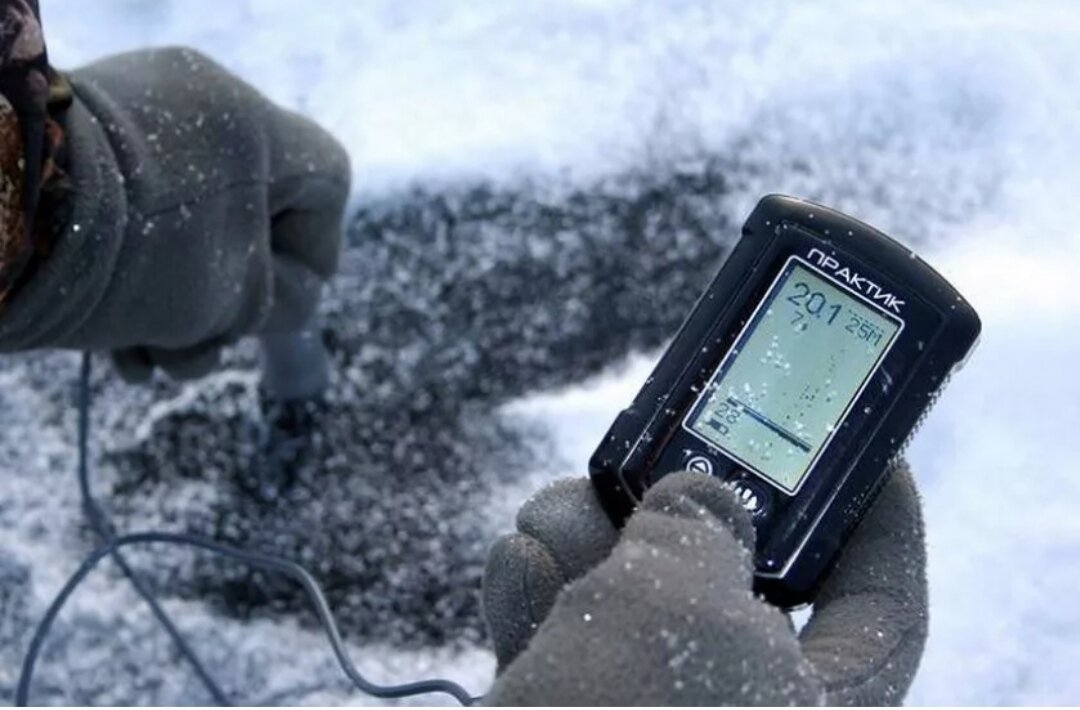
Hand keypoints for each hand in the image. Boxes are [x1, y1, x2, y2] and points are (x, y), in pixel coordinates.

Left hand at [0, 47, 348, 384]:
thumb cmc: (134, 260)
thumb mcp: (236, 297)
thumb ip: (280, 301)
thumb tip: (269, 301)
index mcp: (247, 124)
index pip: (325, 183)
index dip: (315, 256)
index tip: (275, 305)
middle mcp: (192, 110)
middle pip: (251, 223)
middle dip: (232, 307)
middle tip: (202, 351)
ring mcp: (127, 130)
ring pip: (190, 236)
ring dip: (183, 314)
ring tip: (153, 366)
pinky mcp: (76, 161)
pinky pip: (136, 230)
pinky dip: (140, 290)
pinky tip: (120, 352)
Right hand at [483, 465, 927, 704]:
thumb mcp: (684, 601)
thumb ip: (702, 528)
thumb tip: (698, 506)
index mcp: (822, 708)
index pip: (883, 605)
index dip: (875, 517)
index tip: (853, 441)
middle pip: (738, 581)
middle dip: (683, 507)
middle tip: (647, 454)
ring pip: (638, 594)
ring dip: (588, 537)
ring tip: (549, 517)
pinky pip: (566, 631)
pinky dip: (541, 586)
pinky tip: (518, 562)